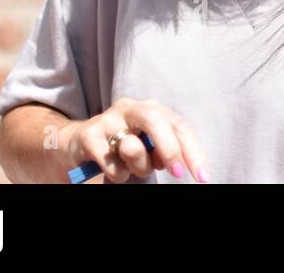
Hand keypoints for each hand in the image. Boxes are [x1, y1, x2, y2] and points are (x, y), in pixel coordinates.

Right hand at [61, 97, 209, 182]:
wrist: (80, 143)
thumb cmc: (124, 145)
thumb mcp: (149, 147)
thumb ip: (165, 150)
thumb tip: (182, 164)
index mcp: (153, 109)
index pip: (180, 126)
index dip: (194, 151)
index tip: (203, 176)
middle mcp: (132, 107)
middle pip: (156, 120)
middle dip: (170, 149)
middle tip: (177, 173)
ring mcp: (108, 118)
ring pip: (131, 146)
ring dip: (138, 167)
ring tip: (132, 169)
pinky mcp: (88, 133)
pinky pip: (109, 161)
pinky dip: (116, 173)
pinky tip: (113, 169)